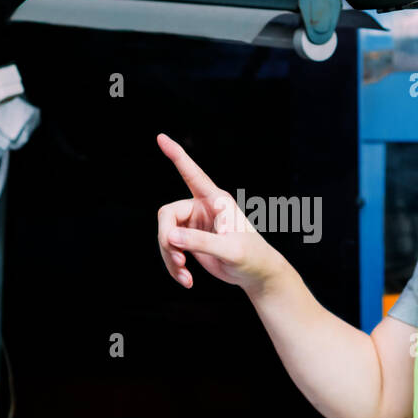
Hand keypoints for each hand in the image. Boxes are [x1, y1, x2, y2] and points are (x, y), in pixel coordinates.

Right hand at [155, 133, 283, 294]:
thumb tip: (170, 236)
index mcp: (216, 200)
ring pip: (166, 235)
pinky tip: (186, 280)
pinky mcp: (190, 240)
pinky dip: (174, 266)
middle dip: (166, 240)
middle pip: (167, 215)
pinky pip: (170, 249)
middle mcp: (202, 207)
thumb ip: (200, 242)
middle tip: (177, 261)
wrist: (256, 274)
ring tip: (184, 277)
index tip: (161, 137)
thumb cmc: (251, 257)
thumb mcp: (229, 250)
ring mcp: (194, 224)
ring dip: (170, 258)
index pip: (192, 174)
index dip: (177, 156)